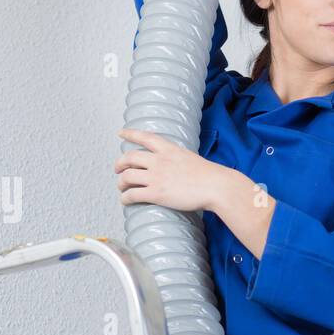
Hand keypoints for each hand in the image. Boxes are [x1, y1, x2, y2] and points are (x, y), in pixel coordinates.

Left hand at [115, 128, 231, 211]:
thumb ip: (178, 160)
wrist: (216, 186)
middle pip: (129, 157)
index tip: (121, 133)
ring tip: (122, 188)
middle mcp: (159, 160)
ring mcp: (156, 177)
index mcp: (169, 149)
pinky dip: (125, 198)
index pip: (144, 137)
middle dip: (119, 164)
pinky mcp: (156, 193)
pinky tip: (125, 201)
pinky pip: (132, 194)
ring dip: (121, 183)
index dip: (130, 134)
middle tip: (118, 169)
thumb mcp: (191, 158)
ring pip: (127, 176)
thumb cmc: (210, 176)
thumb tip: (176, 168)